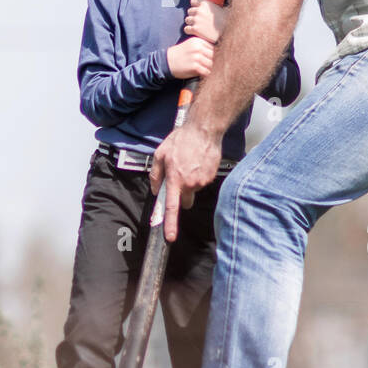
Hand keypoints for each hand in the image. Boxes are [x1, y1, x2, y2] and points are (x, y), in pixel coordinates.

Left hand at [151, 120, 221, 242]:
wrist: (204, 130)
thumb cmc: (181, 140)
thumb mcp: (160, 154)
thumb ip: (156, 175)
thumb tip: (156, 190)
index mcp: (175, 179)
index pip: (171, 207)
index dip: (170, 223)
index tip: (170, 236)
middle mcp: (190, 183)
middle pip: (185, 202)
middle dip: (181, 195)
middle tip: (179, 178)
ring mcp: (202, 181)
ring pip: (194, 190)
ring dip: (190, 181)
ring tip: (189, 162)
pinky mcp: (211, 177)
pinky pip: (202, 182)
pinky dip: (199, 175)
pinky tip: (197, 162)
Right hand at [167, 37, 213, 78]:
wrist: (167, 62)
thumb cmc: (180, 54)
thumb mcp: (190, 44)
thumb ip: (202, 46)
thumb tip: (217, 53)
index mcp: (198, 41)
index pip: (212, 47)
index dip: (211, 54)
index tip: (207, 58)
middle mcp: (198, 48)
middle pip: (213, 56)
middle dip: (211, 61)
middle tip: (205, 65)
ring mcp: (196, 57)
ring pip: (211, 64)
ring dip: (208, 68)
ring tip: (203, 69)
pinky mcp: (195, 67)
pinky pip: (206, 72)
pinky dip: (205, 74)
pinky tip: (201, 73)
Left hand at [183, 0, 227, 43]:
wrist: (229, 31)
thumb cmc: (227, 21)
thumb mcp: (219, 9)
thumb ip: (210, 7)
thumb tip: (207, 8)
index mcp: (205, 4)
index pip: (193, 1)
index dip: (195, 5)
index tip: (199, 10)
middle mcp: (199, 10)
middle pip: (189, 11)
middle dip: (194, 15)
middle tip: (200, 21)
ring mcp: (196, 20)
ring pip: (187, 20)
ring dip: (191, 23)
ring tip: (199, 27)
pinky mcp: (195, 29)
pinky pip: (186, 29)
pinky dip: (190, 31)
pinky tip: (196, 32)